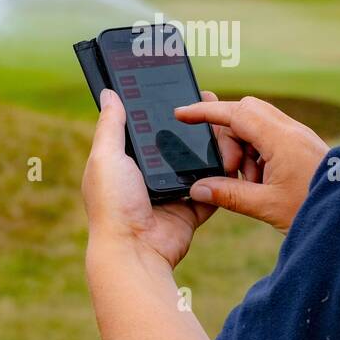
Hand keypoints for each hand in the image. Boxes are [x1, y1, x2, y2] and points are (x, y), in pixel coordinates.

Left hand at [82, 88, 234, 268]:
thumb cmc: (113, 203)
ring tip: (227, 128)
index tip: (180, 89)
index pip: (146, 129)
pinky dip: (223, 178)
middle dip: (193, 128)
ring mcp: (172, 193)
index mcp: (125, 162)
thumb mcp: (105, 157)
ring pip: (198, 164)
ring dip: (212, 150)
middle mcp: (148, 176)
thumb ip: (110, 125)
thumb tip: (108, 92)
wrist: (135, 250)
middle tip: (212, 105)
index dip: (161, 111)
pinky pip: (213, 189)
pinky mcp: (191, 209)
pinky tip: (234, 157)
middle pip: (176, 145)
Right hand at [174, 96, 328, 232]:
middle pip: (245, 113)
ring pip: (256, 126)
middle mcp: (290, 130)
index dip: (206, 112)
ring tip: (252, 183)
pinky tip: (261, 182)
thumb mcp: (267, 206)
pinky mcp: (300, 145)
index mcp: (281, 139)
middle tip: (230, 169)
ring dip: (243, 150)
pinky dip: (257, 155)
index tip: (182, 113)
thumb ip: (229, 194)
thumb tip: (198, 188)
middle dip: (228, 136)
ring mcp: (297, 136)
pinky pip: (269, 138)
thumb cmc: (314, 208)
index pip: (236, 112)